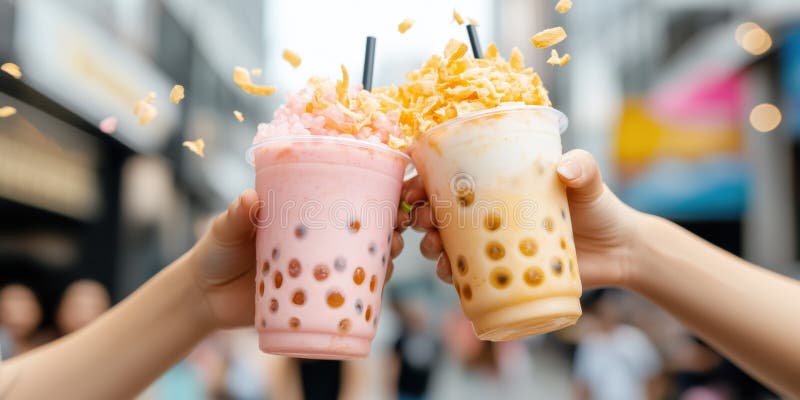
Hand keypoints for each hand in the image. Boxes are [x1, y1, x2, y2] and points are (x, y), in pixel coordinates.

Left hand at [185, 189, 408, 329]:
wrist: (203, 297)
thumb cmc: (215, 251)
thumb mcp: (225, 228)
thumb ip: (236, 215)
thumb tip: (251, 200)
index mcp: (303, 215)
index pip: (343, 201)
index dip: (374, 198)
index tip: (395, 196)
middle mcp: (316, 242)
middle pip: (362, 234)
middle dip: (389, 232)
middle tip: (398, 233)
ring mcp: (317, 271)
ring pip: (360, 265)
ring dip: (383, 263)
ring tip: (390, 263)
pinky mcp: (312, 299)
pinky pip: (344, 297)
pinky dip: (363, 296)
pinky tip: (376, 294)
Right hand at [405, 149, 641, 288]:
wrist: (620, 251)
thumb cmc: (600, 207)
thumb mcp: (589, 180)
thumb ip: (582, 167)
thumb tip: (565, 170)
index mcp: (499, 183)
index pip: (451, 177)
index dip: (423, 181)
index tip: (414, 189)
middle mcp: (490, 212)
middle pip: (440, 211)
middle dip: (421, 217)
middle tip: (424, 221)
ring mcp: (494, 242)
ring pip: (447, 243)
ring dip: (431, 247)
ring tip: (435, 251)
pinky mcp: (502, 270)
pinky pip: (468, 274)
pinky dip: (452, 275)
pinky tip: (450, 275)